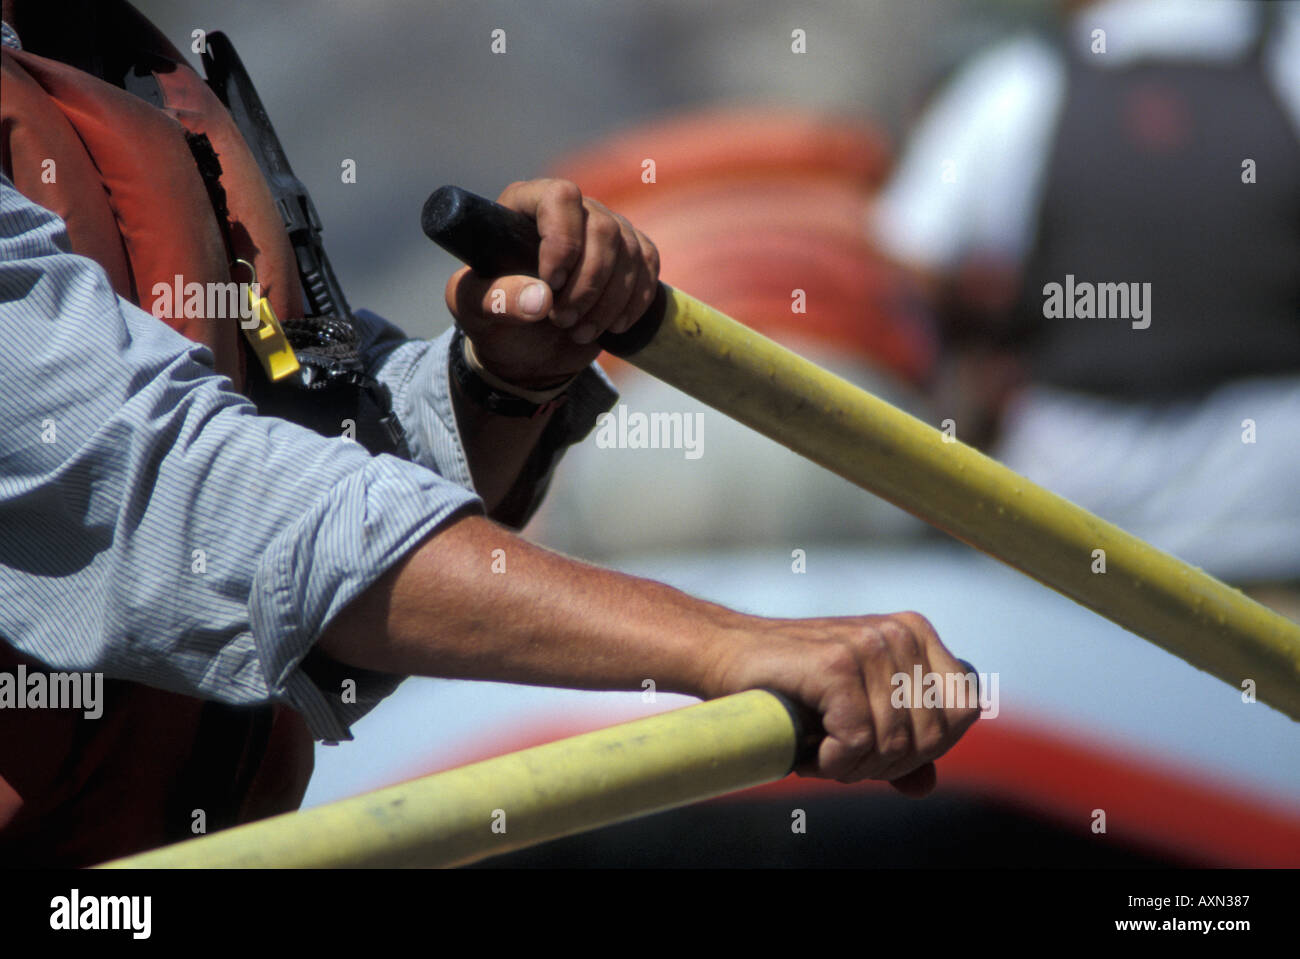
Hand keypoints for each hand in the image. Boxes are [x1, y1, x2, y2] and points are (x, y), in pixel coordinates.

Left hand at [444, 178, 659, 388]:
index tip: (551, 283)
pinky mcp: (629, 255)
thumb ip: (498, 300)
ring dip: (609, 301)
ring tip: (579, 332)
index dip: (563, 240)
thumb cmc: (493, 319)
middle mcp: (570, 210)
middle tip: (562, 320)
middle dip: (589, 283)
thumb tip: (540, 299)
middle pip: (603, 228)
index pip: (560, 198)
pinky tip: (612, 326)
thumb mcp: (475, 311)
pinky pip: (648, 265)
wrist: (526, 350)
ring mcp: (604, 230)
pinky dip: (635, 301)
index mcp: (524, 206)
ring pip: (629, 250)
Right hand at [706, 612, 980, 795]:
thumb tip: (926, 785)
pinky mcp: (835, 665)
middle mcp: (898, 632)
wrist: (723, 655)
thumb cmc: (789, 684)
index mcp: (914, 633)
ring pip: (894, 743)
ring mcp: (868, 644)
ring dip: (854, 768)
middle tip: (843, 761)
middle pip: (932, 733)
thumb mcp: (853, 709)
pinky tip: (808, 752)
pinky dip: (832, 762)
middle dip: (888, 764)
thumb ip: (895, 743)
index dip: (931, 745)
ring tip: (819, 755)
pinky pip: (858, 743)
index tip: (883, 753)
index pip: (964, 707)